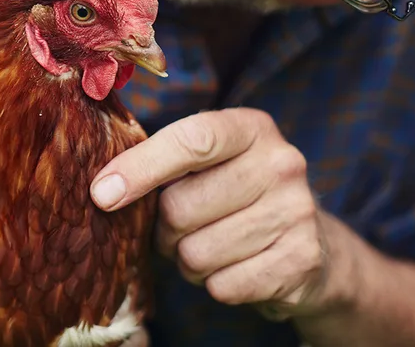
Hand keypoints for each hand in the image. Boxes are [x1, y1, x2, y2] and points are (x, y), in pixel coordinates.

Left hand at [90, 108, 346, 319]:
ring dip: (189, 260)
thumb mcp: (209, 162)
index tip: (101, 194)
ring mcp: (297, 212)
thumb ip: (162, 160)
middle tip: (180, 228)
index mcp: (251, 128)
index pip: (190, 141)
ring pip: (197, 253)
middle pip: (181, 208)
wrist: (312, 245)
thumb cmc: (234, 194)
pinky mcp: (301, 261)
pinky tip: (235, 267)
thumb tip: (101, 190)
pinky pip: (223, 286)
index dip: (140, 169)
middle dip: (165, 229)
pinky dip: (216, 284)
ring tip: (211, 246)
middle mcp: (281, 163)